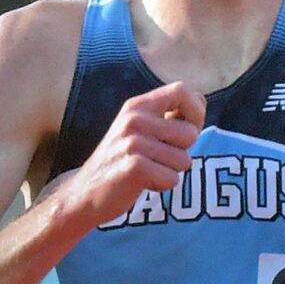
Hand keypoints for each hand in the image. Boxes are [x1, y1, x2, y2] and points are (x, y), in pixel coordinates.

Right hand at [68, 82, 205, 228]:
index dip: (195, 111)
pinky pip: (172, 179)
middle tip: (158, 158)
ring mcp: (133, 143)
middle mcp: (134, 119)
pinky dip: (162, 186)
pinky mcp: (134, 167)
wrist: (84, 193)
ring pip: (184, 160)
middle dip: (182, 151)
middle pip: (190, 132)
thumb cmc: (120, 161)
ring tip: (147, 170)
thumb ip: (164, 117)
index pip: (182, 90)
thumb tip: (200, 103)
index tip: (188, 129)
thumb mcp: (137, 129)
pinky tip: (142, 183)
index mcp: (137, 105)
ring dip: (171, 171)